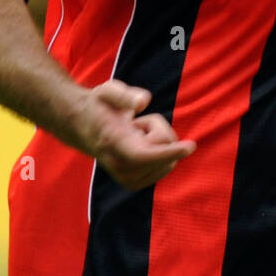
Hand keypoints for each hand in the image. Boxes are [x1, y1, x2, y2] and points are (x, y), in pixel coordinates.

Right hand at [68, 80, 195, 190]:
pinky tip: (139, 145)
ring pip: (168, 159)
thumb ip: (124, 95)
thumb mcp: (107, 91)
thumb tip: (143, 102)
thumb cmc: (100, 106)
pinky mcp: (134, 184)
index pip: (142, 154)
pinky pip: (167, 166)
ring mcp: (126, 179)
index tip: (191, 146)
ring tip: (135, 134)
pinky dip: (160, 153)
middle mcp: (118, 166)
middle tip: (135, 123)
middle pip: (162, 150)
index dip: (168, 152)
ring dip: (158, 142)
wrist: (84, 128)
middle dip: (159, 130)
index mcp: (111, 143)